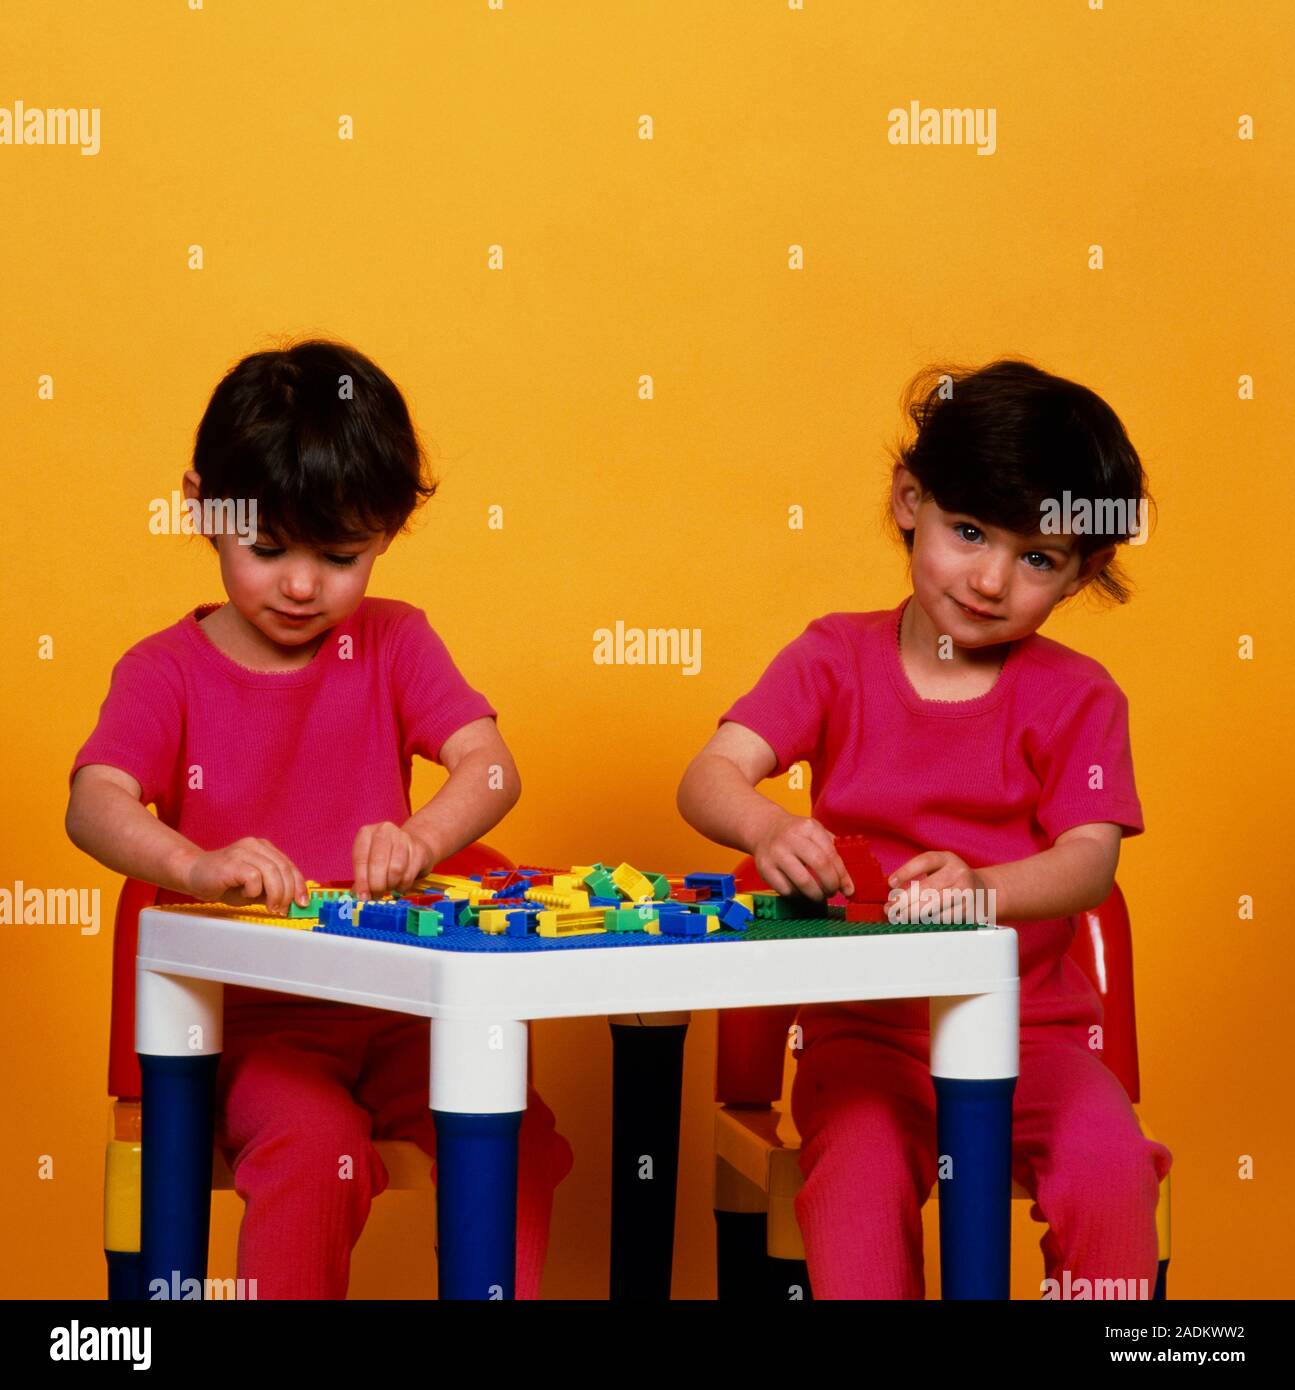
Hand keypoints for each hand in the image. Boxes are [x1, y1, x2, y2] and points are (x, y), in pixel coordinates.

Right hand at [182, 837, 308, 913]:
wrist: (192, 874)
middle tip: (282, 910)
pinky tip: (245, 894)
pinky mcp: (233, 861)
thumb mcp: (254, 888)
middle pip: (284, 869)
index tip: (302, 903)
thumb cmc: (224, 883)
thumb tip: (293, 902)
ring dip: (275, 894)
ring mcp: (244, 851)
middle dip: (287, 893)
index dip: (299, 885)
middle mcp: (256, 845)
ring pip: (272, 872)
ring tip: (270, 907)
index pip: (289, 866)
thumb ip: (272, 889)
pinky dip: (254, 890)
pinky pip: (254, 877)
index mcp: (264, 848)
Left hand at [351, 822, 434, 899]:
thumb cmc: (386, 855)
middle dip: (376, 885)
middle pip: (378, 863)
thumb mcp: (369, 861)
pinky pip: (408, 875)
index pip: (360, 859)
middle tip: (376, 895)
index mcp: (367, 833)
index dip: (361, 881)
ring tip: (388, 887)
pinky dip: (402, 886)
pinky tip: (399, 885)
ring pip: (395, 870)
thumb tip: (361, 896)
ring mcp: (404, 838)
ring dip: (390, 885)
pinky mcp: (419, 850)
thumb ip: (362, 878)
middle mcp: (384, 831)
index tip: (363, 896)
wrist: (414, 844)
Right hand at [752, 814, 854, 900]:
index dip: (842, 875)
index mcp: (808, 827)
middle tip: (833, 892)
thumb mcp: (814, 832)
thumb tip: (846, 882)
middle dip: (831, 884)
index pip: (831, 854)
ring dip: (816, 894)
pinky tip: (801, 892)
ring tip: (819, 895)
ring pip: (803, 882)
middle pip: (819, 865)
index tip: (848, 888)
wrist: (764, 829)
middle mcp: (791, 838)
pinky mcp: (764, 868)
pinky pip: (786, 890)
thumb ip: (831, 851)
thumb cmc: (795, 835)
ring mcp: (776, 853)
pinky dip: (798, 895)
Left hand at [886, 850, 986, 922]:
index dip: (905, 872)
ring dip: (913, 914)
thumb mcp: (938, 870)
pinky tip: (918, 922)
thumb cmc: (951, 881)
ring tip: (899, 917)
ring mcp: (967, 892)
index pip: (924, 862)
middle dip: (904, 901)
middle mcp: (959, 873)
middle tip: (890, 909)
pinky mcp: (970, 910)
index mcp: (947, 859)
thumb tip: (893, 895)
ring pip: (934, 906)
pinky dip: (928, 921)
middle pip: (927, 888)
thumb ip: (918, 876)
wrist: (984, 892)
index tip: (890, 883)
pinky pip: (943, 918)